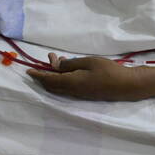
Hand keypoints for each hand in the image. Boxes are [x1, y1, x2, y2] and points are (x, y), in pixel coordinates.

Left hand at [27, 53, 152, 101]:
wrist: (125, 85)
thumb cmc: (107, 71)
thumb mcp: (88, 62)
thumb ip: (70, 65)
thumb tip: (56, 66)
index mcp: (71, 82)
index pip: (49, 80)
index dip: (38, 75)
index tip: (29, 71)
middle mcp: (72, 91)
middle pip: (52, 85)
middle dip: (45, 74)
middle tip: (45, 61)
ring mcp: (79, 93)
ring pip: (60, 86)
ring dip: (54, 75)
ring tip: (57, 60)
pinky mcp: (85, 93)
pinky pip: (68, 87)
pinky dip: (63, 78)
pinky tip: (68, 68)